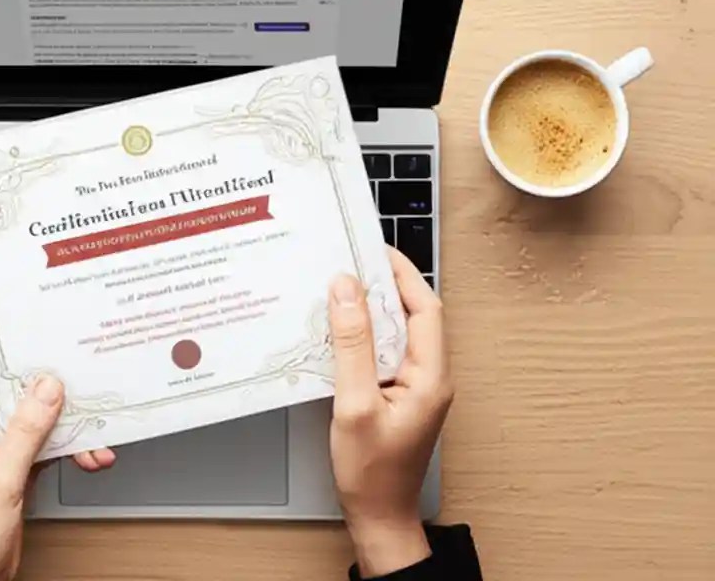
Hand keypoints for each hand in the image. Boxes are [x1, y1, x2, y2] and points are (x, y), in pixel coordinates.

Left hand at [0, 359, 114, 580]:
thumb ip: (25, 432)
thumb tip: (45, 388)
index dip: (2, 348)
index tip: (35, 334)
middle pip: (15, 393)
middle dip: (51, 391)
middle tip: (81, 382)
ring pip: (38, 421)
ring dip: (68, 427)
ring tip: (96, 433)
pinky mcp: (16, 470)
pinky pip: (46, 447)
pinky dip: (70, 450)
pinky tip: (90, 455)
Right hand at [328, 248, 451, 576]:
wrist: (378, 517)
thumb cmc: (372, 473)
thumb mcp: (355, 404)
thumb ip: (352, 345)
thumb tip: (347, 291)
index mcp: (431, 376)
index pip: (425, 308)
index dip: (401, 274)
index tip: (373, 250)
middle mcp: (429, 377)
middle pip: (410, 316)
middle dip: (381, 287)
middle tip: (347, 262)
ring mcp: (413, 387)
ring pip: (394, 334)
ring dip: (368, 312)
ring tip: (336, 291)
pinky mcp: (395, 396)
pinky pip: (381, 355)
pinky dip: (360, 338)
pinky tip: (334, 334)